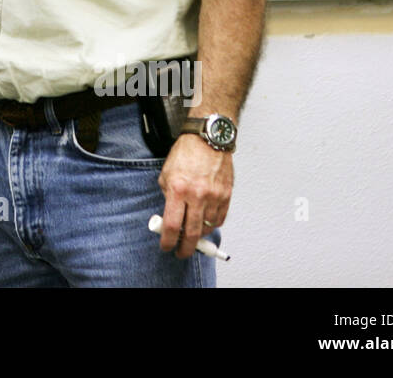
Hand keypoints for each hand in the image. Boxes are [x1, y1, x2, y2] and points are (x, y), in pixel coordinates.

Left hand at [155, 135, 233, 258]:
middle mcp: (196, 195)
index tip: (166, 247)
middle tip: (181, 253)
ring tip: (192, 234)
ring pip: (207, 228)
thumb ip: (167, 195)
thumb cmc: (186, 153)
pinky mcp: (226, 196)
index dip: (168, 241)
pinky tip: (205, 223)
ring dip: (198, 235)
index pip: (172, 225)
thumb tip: (169, 216)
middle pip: (191, 233)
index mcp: (178, 189)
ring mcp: (213, 197)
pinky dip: (212, 225)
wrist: (208, 140)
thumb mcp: (166, 173)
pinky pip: (219, 219)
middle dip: (185, 248)